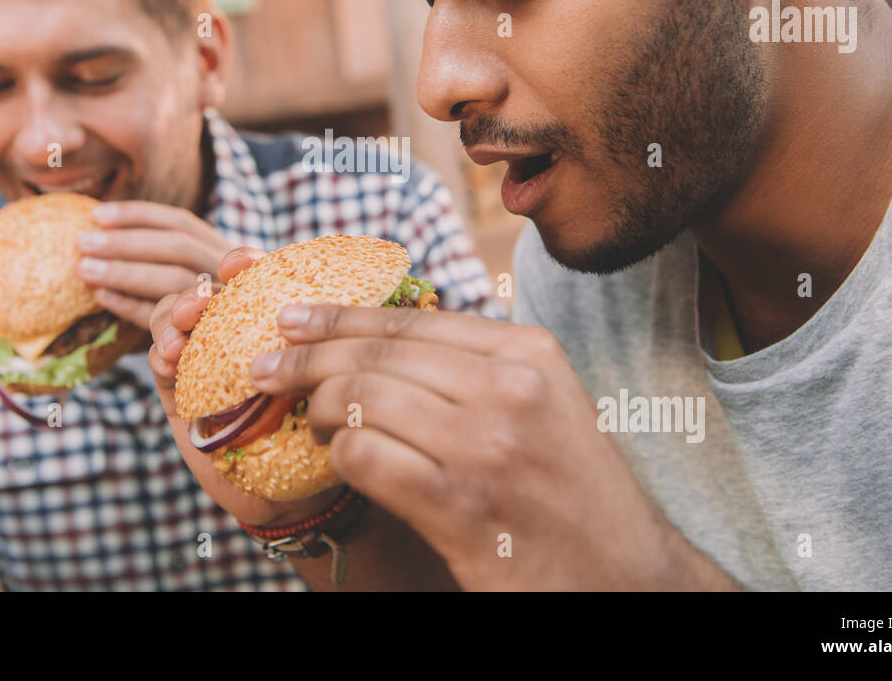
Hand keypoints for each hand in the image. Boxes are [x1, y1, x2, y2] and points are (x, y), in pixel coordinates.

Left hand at [77, 201, 235, 354]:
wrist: (218, 376)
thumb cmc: (188, 321)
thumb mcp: (181, 282)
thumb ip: (153, 258)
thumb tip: (98, 225)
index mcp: (224, 252)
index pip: (181, 224)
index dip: (138, 215)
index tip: (96, 215)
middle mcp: (231, 274)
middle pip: (180, 247)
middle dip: (127, 242)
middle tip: (82, 243)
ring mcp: (225, 305)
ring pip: (176, 280)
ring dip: (126, 272)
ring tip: (85, 269)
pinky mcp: (208, 338)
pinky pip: (166, 318)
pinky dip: (131, 305)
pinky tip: (102, 297)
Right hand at [147, 247, 349, 526]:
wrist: (293, 493)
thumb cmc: (321, 430)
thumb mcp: (333, 381)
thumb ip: (331, 344)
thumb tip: (372, 298)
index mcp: (271, 318)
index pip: (253, 277)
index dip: (245, 262)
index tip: (248, 263)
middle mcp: (234, 330)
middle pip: (208, 287)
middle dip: (204, 282)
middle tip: (207, 293)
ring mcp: (203, 355)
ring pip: (175, 314)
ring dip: (175, 310)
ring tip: (184, 321)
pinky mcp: (177, 386)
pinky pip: (159, 356)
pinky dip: (159, 349)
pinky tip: (169, 355)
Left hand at [244, 306, 733, 589]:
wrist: (626, 575)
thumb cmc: (570, 486)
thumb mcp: (545, 400)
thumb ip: (477, 361)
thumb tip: (382, 333)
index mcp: (528, 352)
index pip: (410, 318)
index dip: (339, 315)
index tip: (292, 317)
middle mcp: (509, 389)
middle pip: (378, 354)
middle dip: (307, 356)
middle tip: (265, 366)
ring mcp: (485, 447)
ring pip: (361, 400)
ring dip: (318, 410)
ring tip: (308, 422)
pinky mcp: (460, 507)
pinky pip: (366, 459)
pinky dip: (339, 456)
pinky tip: (338, 462)